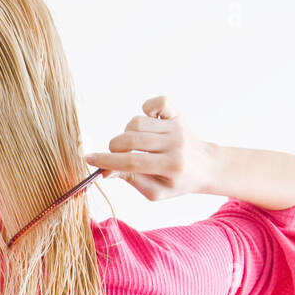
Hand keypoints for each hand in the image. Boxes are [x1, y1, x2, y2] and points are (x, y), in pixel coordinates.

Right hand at [85, 96, 213, 200]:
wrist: (206, 167)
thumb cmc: (177, 182)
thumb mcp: (155, 191)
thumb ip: (131, 180)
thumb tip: (106, 171)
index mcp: (170, 166)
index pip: (132, 162)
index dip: (106, 161)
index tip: (88, 159)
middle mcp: (174, 144)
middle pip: (131, 139)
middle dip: (113, 148)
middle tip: (117, 156)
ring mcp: (176, 127)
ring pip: (137, 123)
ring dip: (127, 133)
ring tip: (135, 145)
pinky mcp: (177, 115)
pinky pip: (157, 102)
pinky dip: (146, 108)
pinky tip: (147, 122)